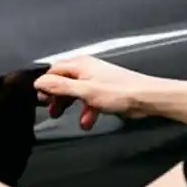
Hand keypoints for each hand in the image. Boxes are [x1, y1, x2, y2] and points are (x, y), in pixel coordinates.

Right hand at [33, 56, 155, 129]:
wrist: (147, 98)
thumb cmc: (119, 92)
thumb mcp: (84, 91)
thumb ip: (59, 86)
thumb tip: (39, 82)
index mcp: (80, 65)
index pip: (53, 71)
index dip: (45, 84)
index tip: (41, 98)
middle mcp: (87, 69)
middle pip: (63, 81)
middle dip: (56, 96)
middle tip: (51, 108)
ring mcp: (96, 79)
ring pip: (75, 91)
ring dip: (69, 104)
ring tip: (62, 116)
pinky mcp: (105, 90)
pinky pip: (88, 99)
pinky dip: (85, 110)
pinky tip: (86, 121)